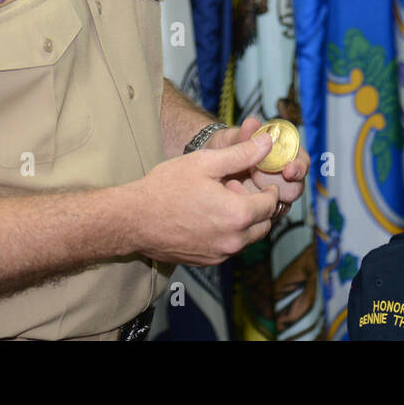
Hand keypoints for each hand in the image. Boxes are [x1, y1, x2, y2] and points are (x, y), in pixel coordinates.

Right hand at [123, 131, 279, 265]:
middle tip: (235, 188)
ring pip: (248, 238)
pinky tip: (208, 215)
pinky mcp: (207, 262)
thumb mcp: (205, 162)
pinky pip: (230, 248)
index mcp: (237, 215)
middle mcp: (233, 241)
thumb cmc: (166, 188)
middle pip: (264, 224)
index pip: (271, 203)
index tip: (255, 178)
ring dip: (244, 221)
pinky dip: (229, 233)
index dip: (267, 188)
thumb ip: (241, 153)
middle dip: (258, 206)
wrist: (133, 219)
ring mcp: (220, 255)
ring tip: (219, 200)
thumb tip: (266, 142)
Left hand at [207, 117, 309, 215]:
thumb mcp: (230, 140)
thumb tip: (253, 123)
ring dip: (268, 200)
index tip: (288, 169)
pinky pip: (265, 216)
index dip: (298, 165)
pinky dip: (255, 212)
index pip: (300, 161)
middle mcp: (280, 176)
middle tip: (265, 184)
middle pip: (296, 187)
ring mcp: (272, 195)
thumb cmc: (223, 149)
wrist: (206, 168)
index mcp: (281, 155)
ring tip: (245, 190)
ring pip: (281, 204)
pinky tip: (239, 202)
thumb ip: (243, 135)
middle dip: (286, 187)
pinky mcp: (261, 211)